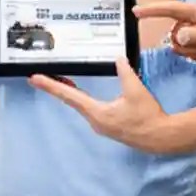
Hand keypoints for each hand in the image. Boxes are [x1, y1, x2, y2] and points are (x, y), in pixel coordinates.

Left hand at [28, 56, 176, 152]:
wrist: (161, 137)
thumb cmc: (147, 116)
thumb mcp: (136, 90)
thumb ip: (124, 72)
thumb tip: (117, 59)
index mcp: (97, 112)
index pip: (69, 96)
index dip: (51, 86)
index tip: (35, 79)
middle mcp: (95, 121)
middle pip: (71, 100)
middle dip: (57, 87)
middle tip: (40, 77)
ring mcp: (102, 125)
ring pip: (81, 105)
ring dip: (70, 92)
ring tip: (59, 80)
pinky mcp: (109, 125)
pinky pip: (90, 109)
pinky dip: (81, 99)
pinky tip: (82, 94)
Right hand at [135, 1, 195, 79]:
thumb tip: (177, 35)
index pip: (173, 9)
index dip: (153, 10)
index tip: (135, 11)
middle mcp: (192, 22)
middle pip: (173, 30)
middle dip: (183, 44)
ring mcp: (190, 35)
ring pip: (176, 44)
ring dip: (189, 52)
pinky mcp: (190, 47)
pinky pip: (180, 52)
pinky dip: (188, 57)